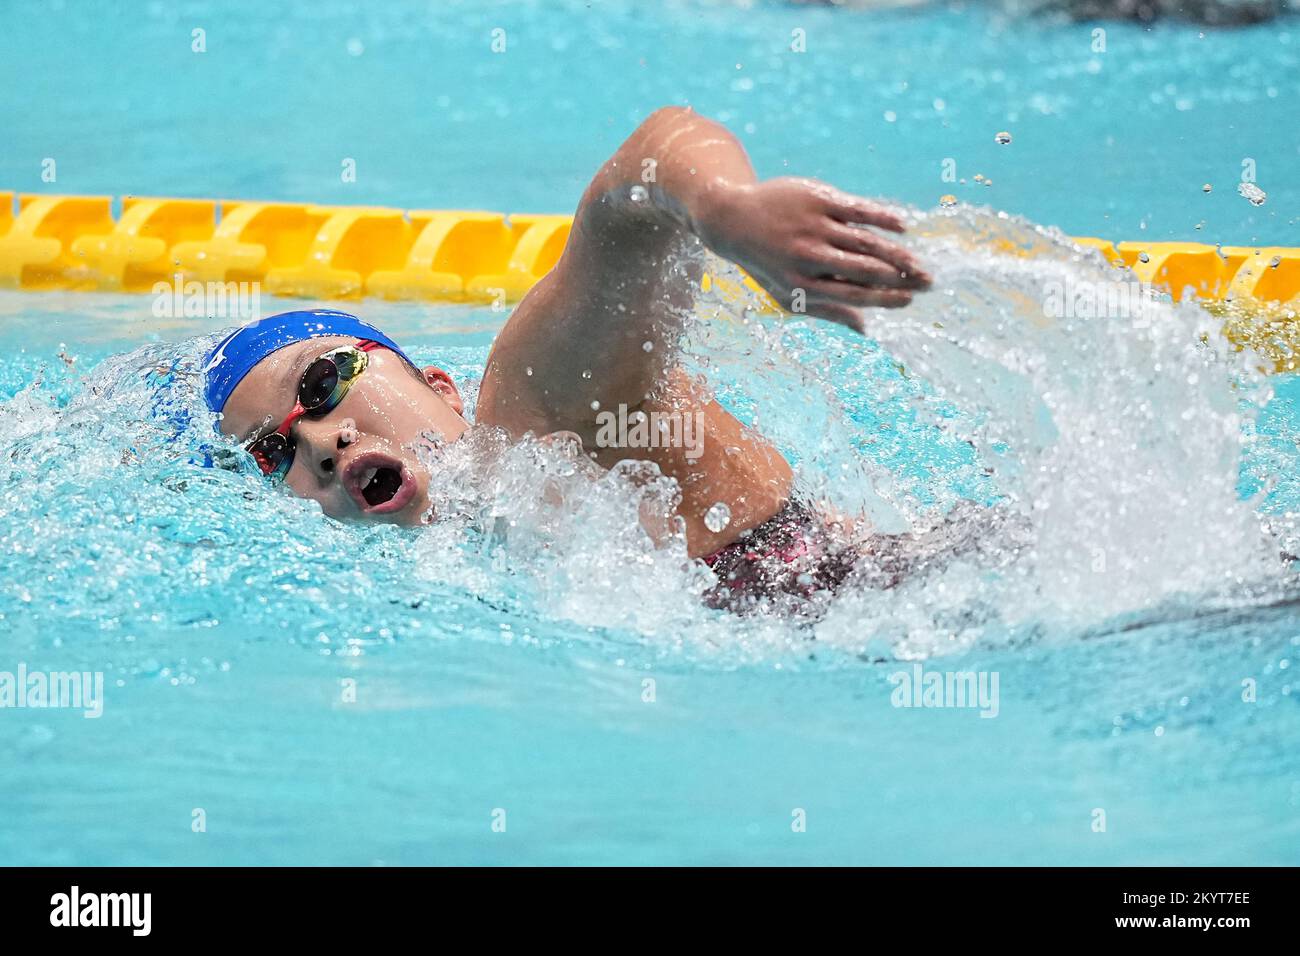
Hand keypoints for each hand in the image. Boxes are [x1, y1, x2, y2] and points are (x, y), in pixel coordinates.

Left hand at [694, 177, 930, 331]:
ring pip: (865, 242)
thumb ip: (829, 311)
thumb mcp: (789, 296)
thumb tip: (867, 330)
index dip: (885, 299)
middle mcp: (809, 256)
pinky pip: (857, 209)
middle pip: (864, 269)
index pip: (854, 295)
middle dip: (900, 278)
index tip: (911, 301)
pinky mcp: (818, 198)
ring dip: (897, 254)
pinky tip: (903, 228)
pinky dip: (882, 218)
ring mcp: (814, 225)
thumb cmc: (767, 264)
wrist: (733, 219)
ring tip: (919, 264)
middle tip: (928, 283)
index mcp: (802, 285)